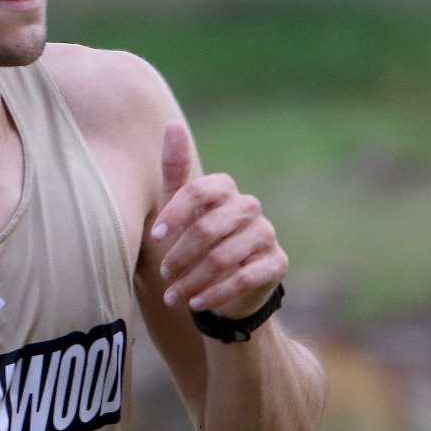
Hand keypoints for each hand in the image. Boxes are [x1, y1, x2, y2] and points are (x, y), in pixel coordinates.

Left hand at [148, 123, 287, 319]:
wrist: (222, 289)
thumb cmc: (192, 244)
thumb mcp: (176, 211)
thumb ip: (175, 172)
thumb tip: (171, 126)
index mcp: (225, 189)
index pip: (200, 190)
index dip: (175, 213)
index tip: (154, 236)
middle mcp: (249, 208)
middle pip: (210, 227)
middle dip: (181, 254)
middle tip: (163, 274)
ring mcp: (266, 235)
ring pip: (226, 256)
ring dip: (194, 280)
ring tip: (172, 298)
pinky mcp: (276, 263)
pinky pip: (245, 278)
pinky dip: (216, 293)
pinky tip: (196, 305)